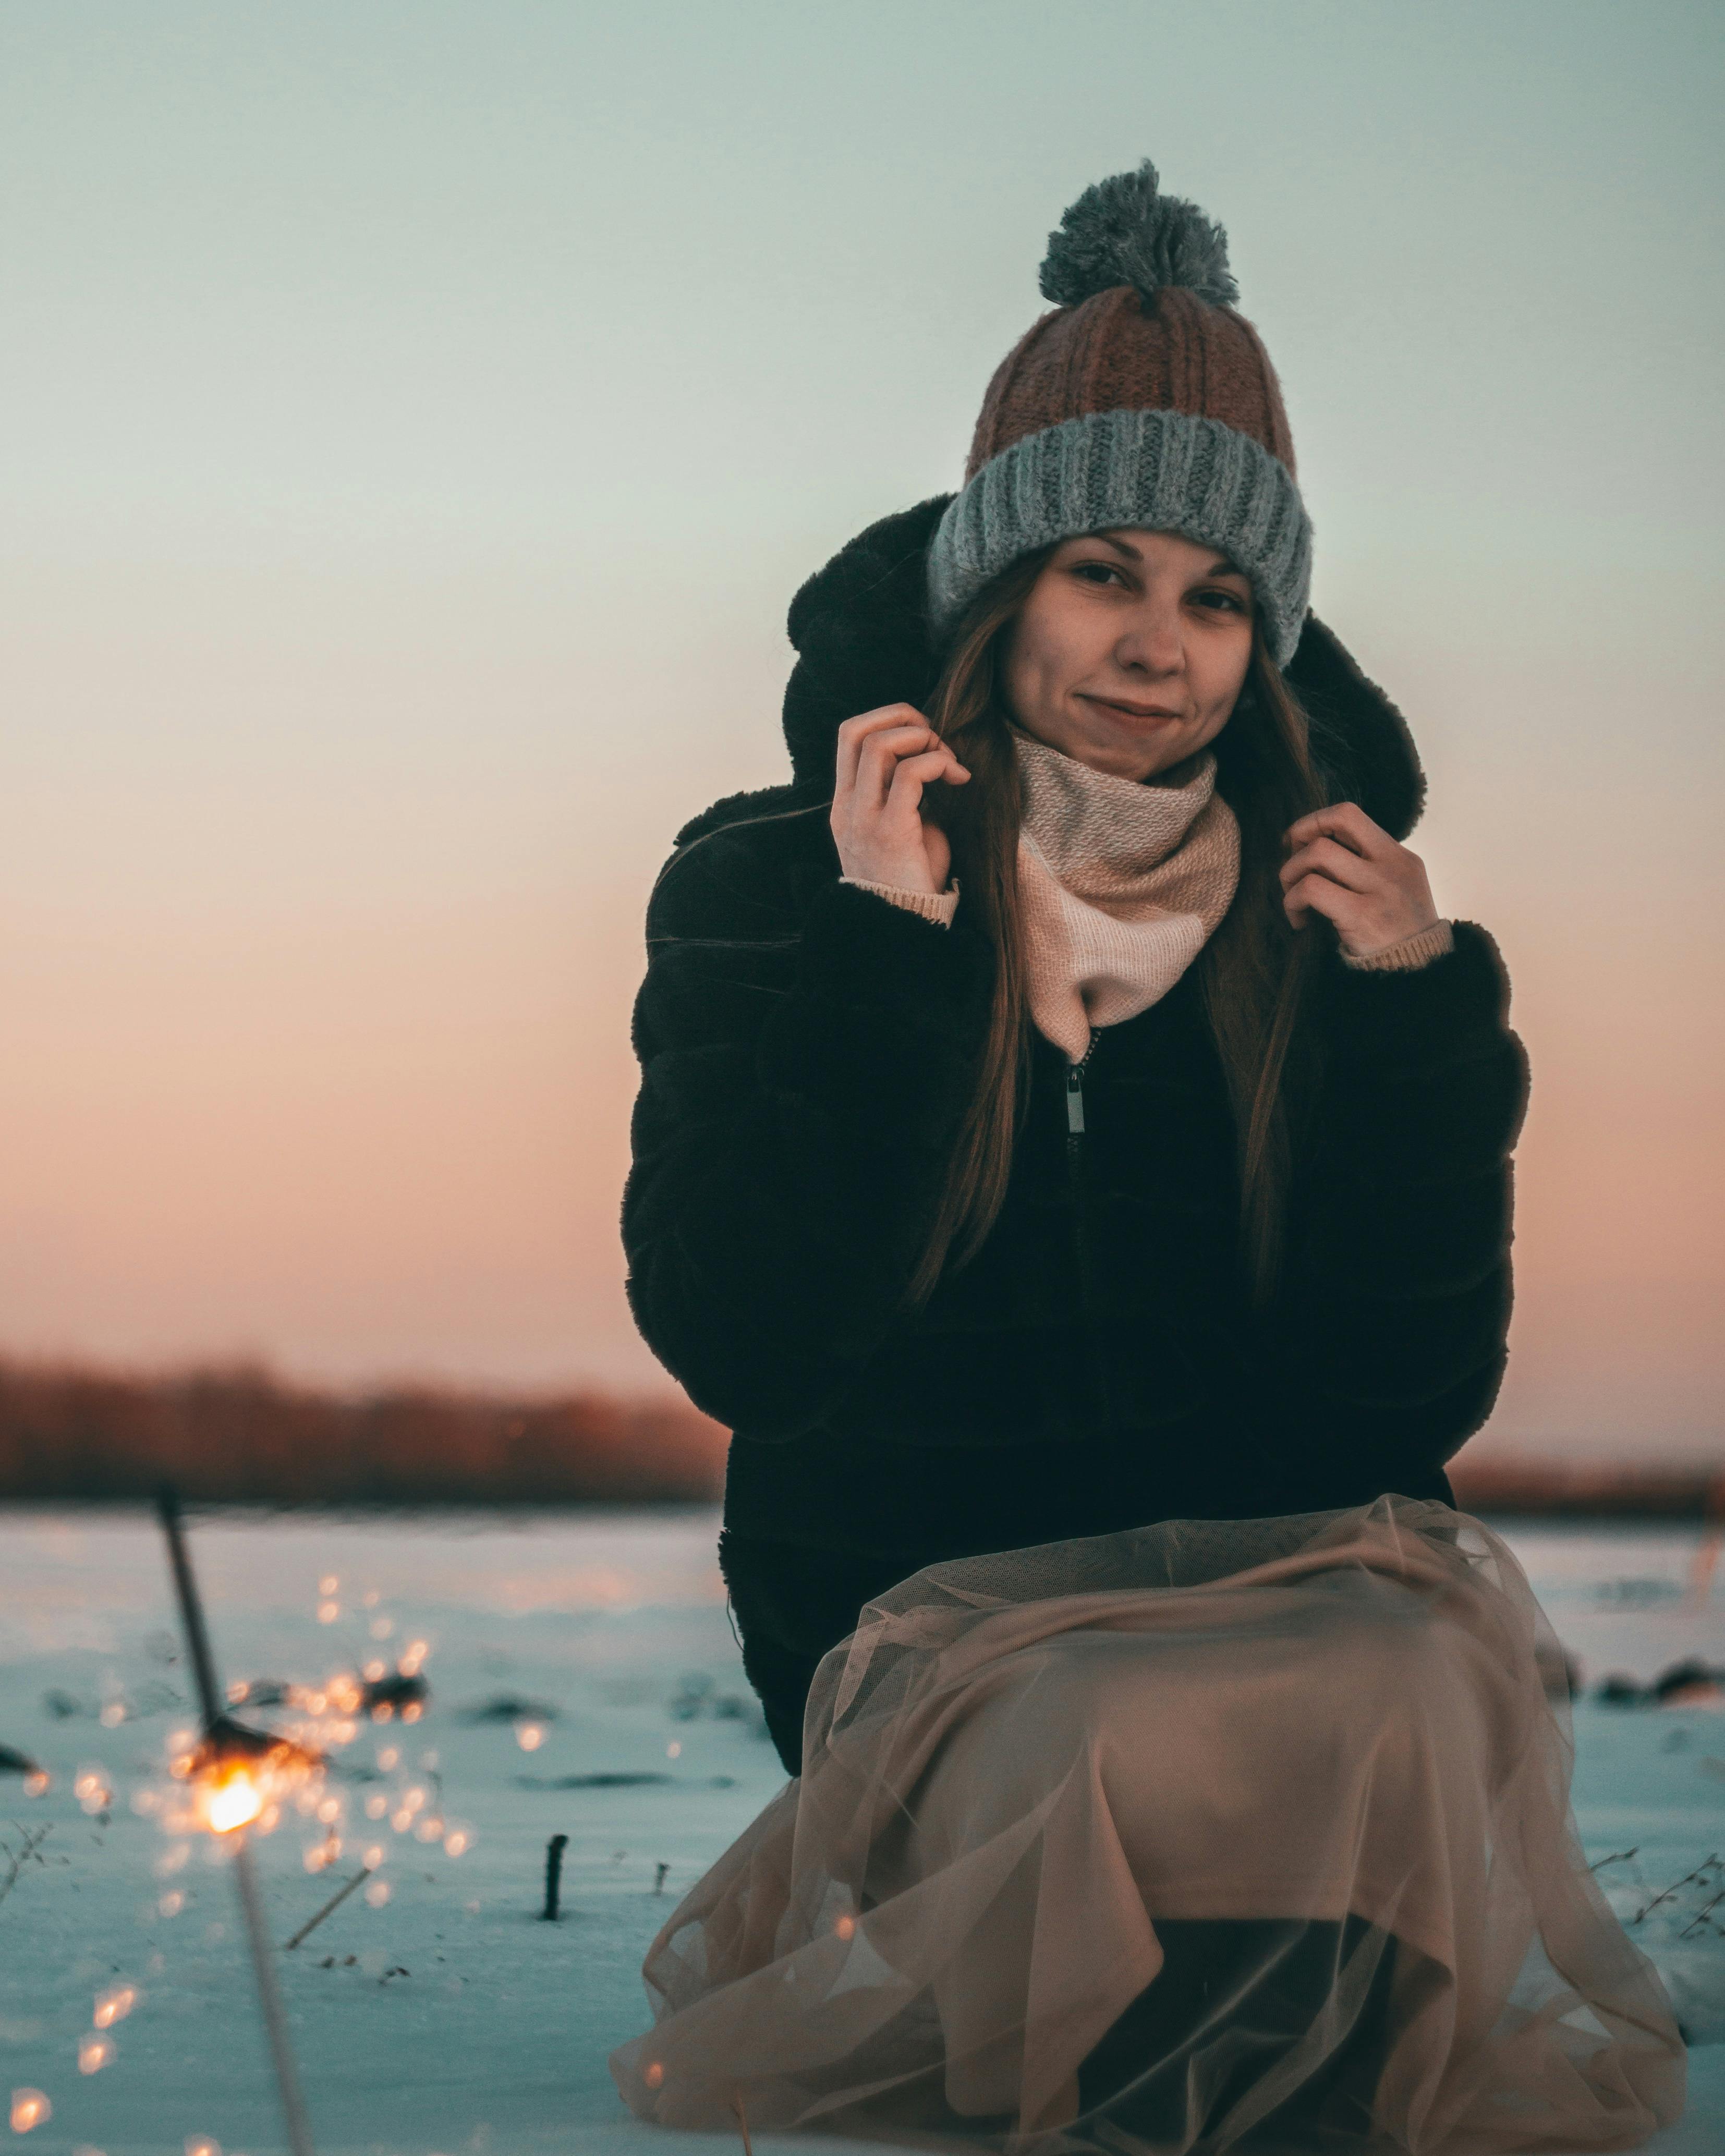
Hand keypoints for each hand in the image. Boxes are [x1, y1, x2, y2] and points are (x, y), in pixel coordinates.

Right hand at [830, 704, 970, 894]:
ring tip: (949, 763)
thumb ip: (905, 791)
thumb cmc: (911, 876)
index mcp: (846, 802)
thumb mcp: (902, 825)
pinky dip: (940, 763)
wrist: (904, 924)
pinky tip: (960, 779)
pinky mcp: (890, 831)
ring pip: (881, 744)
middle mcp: (847, 806)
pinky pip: (912, 773)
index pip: (849, 734)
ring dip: (923, 739)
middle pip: (860, 729)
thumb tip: (931, 756)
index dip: (888, 718)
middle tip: (937, 742)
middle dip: (906, 718)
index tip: (923, 738)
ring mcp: (864, 818)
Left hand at [1279, 801, 1439, 956]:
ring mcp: (1379, 889)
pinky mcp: (1361, 915)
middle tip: (1292, 868)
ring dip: (1291, 873)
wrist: (1420, 973)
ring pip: (1317, 854)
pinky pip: (1311, 889)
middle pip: (1334, 824)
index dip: (1315, 821)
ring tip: (1293, 898)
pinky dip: (1293, 902)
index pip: (1349, 814)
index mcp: (1399, 856)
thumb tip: (1313, 847)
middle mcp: (1392, 866)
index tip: (1300, 842)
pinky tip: (1300, 920)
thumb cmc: (1399, 934)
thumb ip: (1366, 866)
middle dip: (1298, 839)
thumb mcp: (1397, 889)